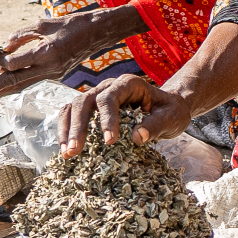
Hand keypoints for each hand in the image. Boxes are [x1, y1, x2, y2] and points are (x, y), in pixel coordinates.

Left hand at [0, 13, 115, 103]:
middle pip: (14, 82)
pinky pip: (32, 81)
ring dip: (3, 92)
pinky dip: (17, 84)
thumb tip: (5, 47)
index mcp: (45, 52)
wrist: (97, 33)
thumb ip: (22, 36)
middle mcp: (48, 67)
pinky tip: (6, 87)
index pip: (14, 64)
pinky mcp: (57, 75)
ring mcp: (54, 73)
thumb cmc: (71, 24)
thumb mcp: (43, 24)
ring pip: (23, 85)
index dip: (2, 62)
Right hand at [59, 73, 185, 154]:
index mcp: (128, 84)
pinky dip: (66, 131)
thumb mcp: (172, 117)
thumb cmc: (170, 111)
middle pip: (85, 101)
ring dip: (67, 130)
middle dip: (79, 127)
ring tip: (66, 153)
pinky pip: (72, 115)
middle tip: (75, 150)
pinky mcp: (92, 109)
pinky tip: (65, 149)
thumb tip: (136, 136)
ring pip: (73, 107)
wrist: (168, 108)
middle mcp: (109, 86)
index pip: (109, 98)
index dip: (106, 118)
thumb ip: (157, 125)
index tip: (109, 141)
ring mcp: (97, 96)